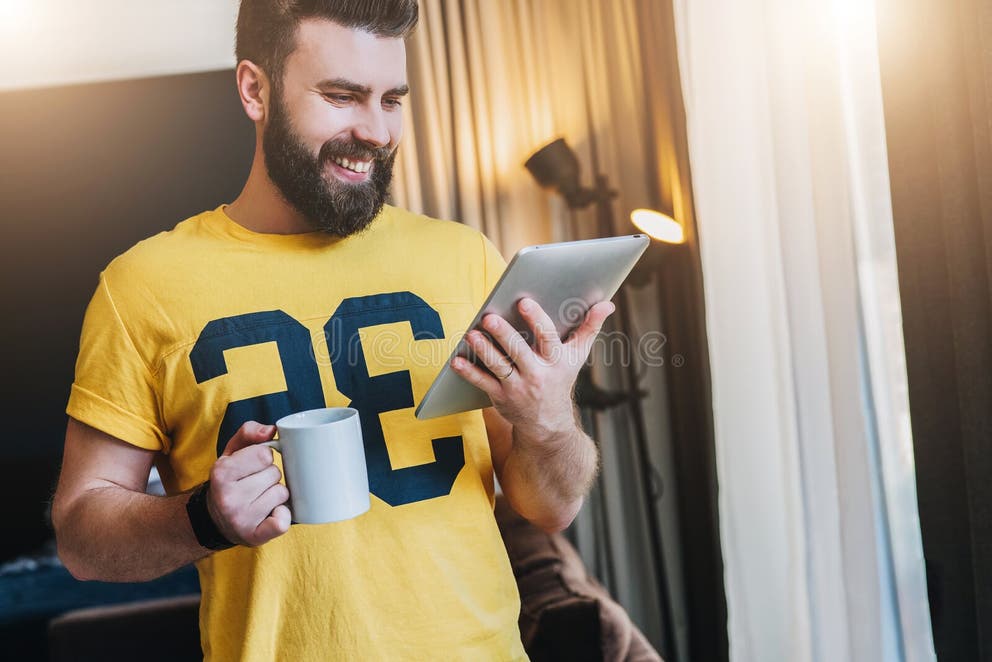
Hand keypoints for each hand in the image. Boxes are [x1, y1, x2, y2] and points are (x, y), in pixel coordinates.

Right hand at [207, 421, 290, 545]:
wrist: (215, 520)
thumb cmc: (230, 481)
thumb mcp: (231, 452)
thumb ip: (249, 432)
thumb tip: (271, 430)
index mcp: (221, 472)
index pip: (264, 454)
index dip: (263, 458)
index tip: (253, 466)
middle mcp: (227, 497)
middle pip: (275, 474)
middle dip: (270, 477)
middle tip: (256, 485)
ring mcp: (240, 519)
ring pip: (282, 494)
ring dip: (276, 495)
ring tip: (260, 499)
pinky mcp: (253, 537)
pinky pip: (282, 522)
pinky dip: (282, 516)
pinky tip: (271, 514)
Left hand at [451, 298, 614, 439]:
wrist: (549, 425)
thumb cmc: (560, 379)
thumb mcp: (576, 356)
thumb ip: (589, 327)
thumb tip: (607, 304)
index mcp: (556, 361)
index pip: (548, 338)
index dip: (536, 319)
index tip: (524, 302)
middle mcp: (538, 375)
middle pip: (519, 352)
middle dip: (504, 334)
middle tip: (489, 317)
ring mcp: (518, 388)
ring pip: (499, 367)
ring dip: (484, 350)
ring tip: (471, 333)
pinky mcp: (500, 398)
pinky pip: (482, 383)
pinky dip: (468, 372)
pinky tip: (456, 359)